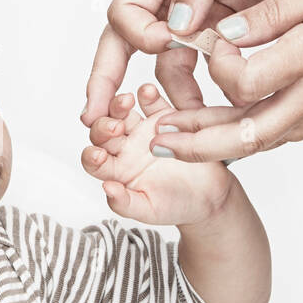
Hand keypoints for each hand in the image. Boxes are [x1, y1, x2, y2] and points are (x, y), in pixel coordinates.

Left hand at [81, 83, 234, 226]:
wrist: (211, 196)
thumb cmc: (177, 206)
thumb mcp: (149, 211)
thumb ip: (125, 203)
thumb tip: (107, 189)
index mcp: (117, 170)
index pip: (94, 160)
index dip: (92, 156)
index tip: (98, 155)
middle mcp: (126, 148)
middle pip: (104, 130)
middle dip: (104, 126)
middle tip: (114, 127)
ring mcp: (144, 131)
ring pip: (123, 112)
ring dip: (120, 104)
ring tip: (127, 101)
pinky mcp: (165, 118)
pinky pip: (153, 102)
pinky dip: (148, 94)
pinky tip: (147, 91)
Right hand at [82, 0, 302, 123]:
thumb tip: (173, 25)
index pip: (125, 11)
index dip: (137, 35)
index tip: (169, 42)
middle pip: (125, 43)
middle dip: (107, 80)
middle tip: (95, 117)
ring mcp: (195, 17)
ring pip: (166, 64)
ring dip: (172, 92)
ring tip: (188, 119)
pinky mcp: (220, 34)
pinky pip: (201, 69)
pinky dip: (204, 89)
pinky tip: (214, 108)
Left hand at [147, 0, 302, 161]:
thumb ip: (274, 11)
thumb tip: (224, 32)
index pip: (243, 82)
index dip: (216, 67)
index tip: (211, 43)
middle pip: (242, 135)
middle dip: (195, 139)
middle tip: (157, 140)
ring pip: (257, 143)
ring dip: (212, 146)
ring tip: (172, 144)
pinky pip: (276, 137)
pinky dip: (241, 140)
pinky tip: (216, 133)